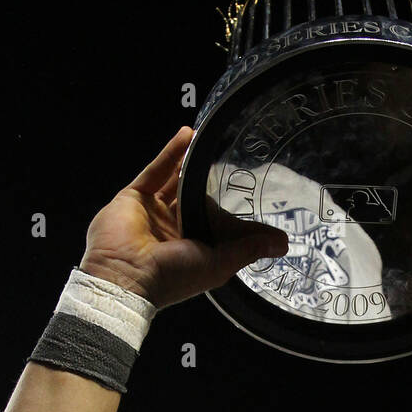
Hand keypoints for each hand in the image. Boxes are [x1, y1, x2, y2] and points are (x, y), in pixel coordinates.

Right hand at [79, 126, 288, 309]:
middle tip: (231, 163)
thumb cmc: (173, 276)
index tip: (251, 195)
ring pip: (174, 181)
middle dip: (209, 183)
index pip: (213, 224)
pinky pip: (156, 170)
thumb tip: (283, 244)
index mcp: (191, 248)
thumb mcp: (219, 264)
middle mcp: (171, 229)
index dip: (229, 212)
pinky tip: (188, 135)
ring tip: (209, 142)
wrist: (127, 276)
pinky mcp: (135, 196)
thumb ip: (248, 249)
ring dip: (190, 163)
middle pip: (193, 199)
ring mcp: (152, 211)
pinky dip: (171, 152)